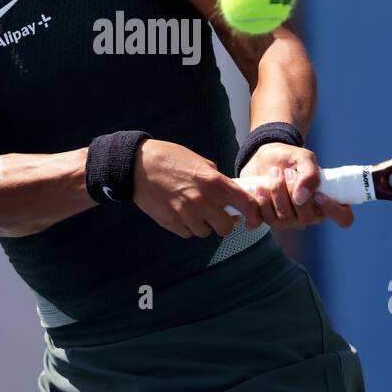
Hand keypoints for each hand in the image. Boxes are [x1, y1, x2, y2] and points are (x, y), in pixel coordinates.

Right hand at [132, 139, 262, 238]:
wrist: (137, 165)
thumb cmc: (169, 158)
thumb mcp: (199, 161)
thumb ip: (216, 178)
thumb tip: (230, 193)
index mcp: (213, 181)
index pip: (246, 204)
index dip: (254, 215)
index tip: (253, 220)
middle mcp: (201, 200)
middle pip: (225, 228)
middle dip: (224, 224)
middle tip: (219, 215)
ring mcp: (185, 213)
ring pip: (205, 232)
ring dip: (204, 225)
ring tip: (194, 210)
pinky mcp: (170, 222)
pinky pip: (187, 233)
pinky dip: (187, 227)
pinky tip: (180, 213)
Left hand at [240, 142, 354, 230]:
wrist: (266, 158)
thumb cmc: (292, 159)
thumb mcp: (304, 158)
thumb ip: (310, 175)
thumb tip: (302, 198)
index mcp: (328, 201)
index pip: (344, 218)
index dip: (333, 210)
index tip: (318, 195)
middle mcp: (311, 215)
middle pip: (307, 218)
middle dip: (293, 194)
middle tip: (287, 172)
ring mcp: (291, 220)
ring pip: (285, 218)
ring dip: (277, 193)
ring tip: (273, 173)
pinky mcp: (271, 219)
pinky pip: (266, 220)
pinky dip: (262, 202)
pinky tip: (259, 186)